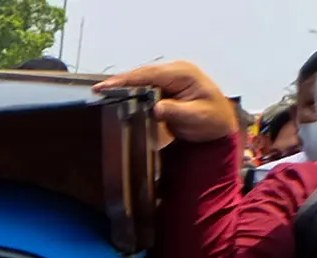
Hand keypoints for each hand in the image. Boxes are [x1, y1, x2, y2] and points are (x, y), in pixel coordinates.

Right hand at [95, 62, 239, 144]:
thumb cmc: (212, 120)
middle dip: (120, 82)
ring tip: (102, 93)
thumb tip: (157, 108)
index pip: (149, 74)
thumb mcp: (196, 117)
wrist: (219, 125)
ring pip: (141, 79)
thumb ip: (177, 112)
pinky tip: (117, 97)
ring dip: (123, 87)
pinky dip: (130, 91)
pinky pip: (144, 86)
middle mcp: (175, 71)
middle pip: (141, 74)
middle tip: (97, 91)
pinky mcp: (165, 86)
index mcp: (183, 74)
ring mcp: (170, 78)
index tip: (106, 87)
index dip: (126, 80)